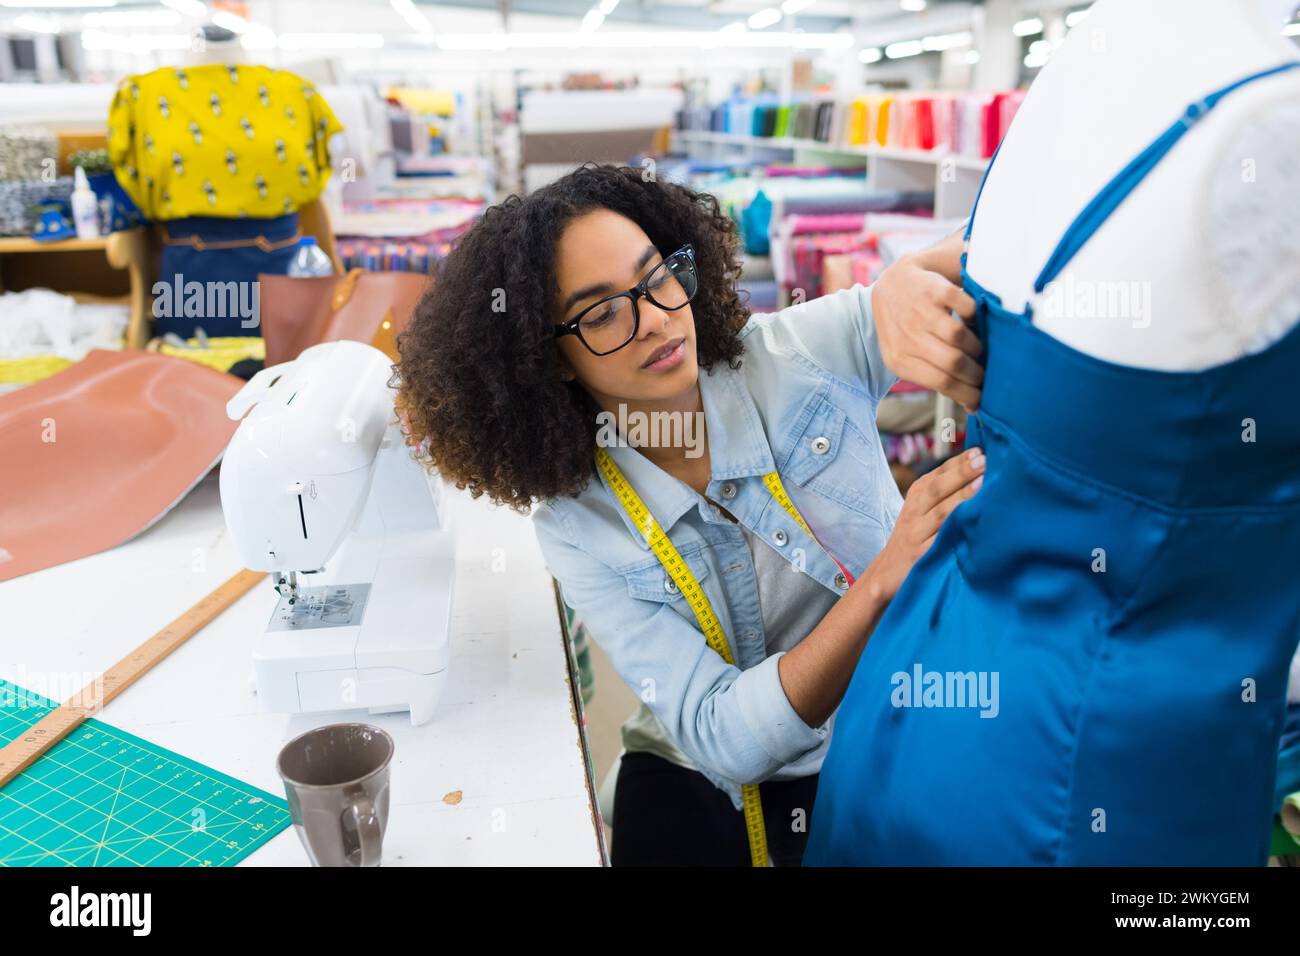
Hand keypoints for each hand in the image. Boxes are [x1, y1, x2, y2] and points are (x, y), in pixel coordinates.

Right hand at [865, 447, 984, 601]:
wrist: (887, 571)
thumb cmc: (914, 534)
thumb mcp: (921, 508)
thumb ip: (944, 489)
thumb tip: (979, 464)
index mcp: (915, 496)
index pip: (937, 475)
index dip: (958, 463)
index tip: (980, 450)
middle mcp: (913, 512)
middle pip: (936, 490)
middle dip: (960, 474)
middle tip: (983, 461)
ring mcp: (916, 535)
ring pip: (940, 514)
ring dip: (961, 498)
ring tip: (982, 484)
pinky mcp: (921, 557)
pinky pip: (939, 543)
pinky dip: (955, 533)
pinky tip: (971, 524)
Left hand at [872, 250, 983, 410]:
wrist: (892, 285)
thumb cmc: (906, 329)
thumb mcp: (908, 356)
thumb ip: (936, 377)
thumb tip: (973, 406)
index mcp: (898, 359)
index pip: (942, 382)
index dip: (968, 392)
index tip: (983, 397)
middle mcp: (906, 336)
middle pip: (954, 362)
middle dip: (977, 373)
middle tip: (985, 374)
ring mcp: (919, 312)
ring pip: (959, 336)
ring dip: (977, 346)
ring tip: (979, 350)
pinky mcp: (933, 290)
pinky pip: (966, 309)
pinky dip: (975, 318)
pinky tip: (973, 323)